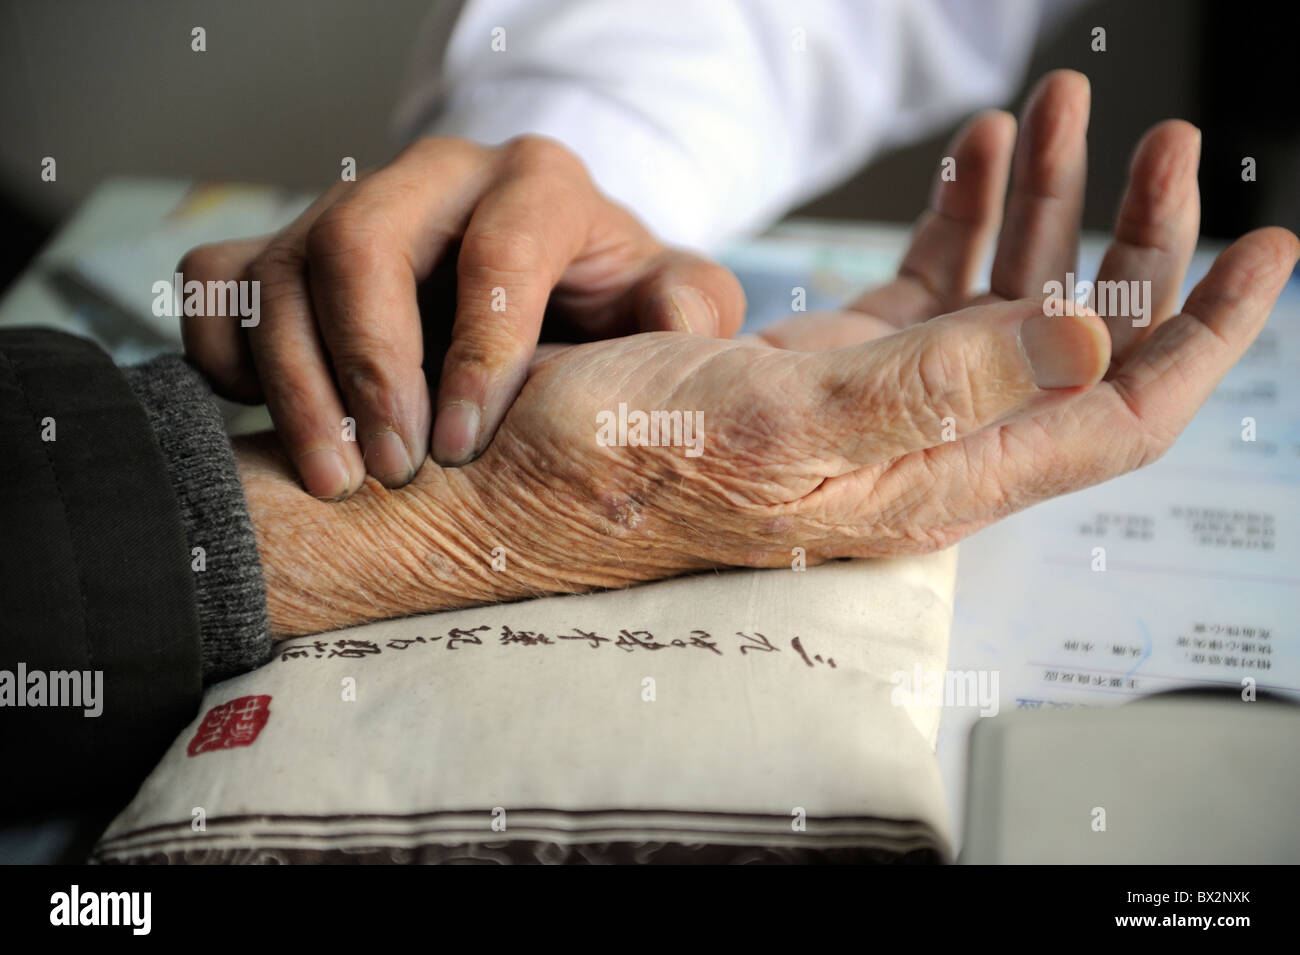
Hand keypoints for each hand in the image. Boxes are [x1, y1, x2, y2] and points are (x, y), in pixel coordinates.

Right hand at [183, 135, 743, 498]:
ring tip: (337, 479)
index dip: (476, 351)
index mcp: (535, 181)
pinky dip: (225, 353)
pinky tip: (273, 418)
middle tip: (391, 468)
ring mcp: (347, 205)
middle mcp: (431, 178)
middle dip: (366, 364)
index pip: (497, 249)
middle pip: (361, 241)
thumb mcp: (666, 295)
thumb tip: (673, 331)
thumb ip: (689, 307)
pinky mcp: (285, 243)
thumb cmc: (602, 293)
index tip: (460, 445)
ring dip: (296, 384)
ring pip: (283, 270)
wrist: (537, 267)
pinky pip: (218, 284)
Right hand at [238, 71, 1297, 637]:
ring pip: (1003, 299)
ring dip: (1047, 206)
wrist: (516, 473)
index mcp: (934, 472)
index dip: (1202, 331)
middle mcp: (923, 442)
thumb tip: (1092, 342)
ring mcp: (880, 398)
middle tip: (1168, 142)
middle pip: (1075, 340)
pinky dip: (961, 216)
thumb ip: (940, 387)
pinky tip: (975, 159)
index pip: (1118, 408)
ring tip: (1060, 113)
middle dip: (1132, 237)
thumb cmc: (621, 467)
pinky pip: (926, 286)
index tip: (1264, 241)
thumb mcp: (781, 424)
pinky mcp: (830, 365)